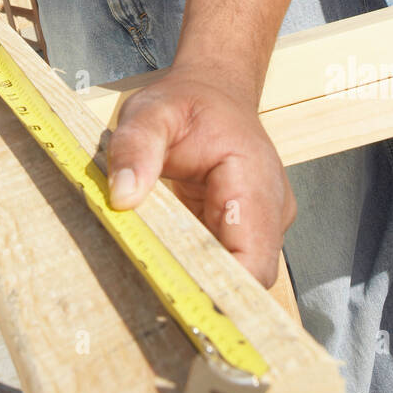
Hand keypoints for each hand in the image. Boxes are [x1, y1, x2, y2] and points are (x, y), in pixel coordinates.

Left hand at [106, 65, 295, 287]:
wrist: (212, 91)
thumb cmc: (186, 102)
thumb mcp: (151, 112)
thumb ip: (136, 147)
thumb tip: (123, 196)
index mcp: (255, 180)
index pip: (254, 259)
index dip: (222, 291)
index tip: (177, 300)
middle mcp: (269, 209)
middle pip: (247, 277)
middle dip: (206, 295)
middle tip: (153, 302)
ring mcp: (261, 223)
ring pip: (238, 277)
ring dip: (200, 286)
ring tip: (154, 289)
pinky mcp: (244, 232)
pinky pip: (226, 265)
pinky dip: (197, 272)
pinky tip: (164, 272)